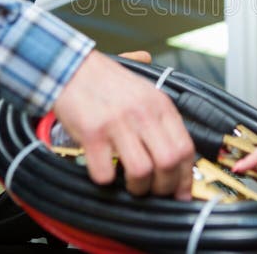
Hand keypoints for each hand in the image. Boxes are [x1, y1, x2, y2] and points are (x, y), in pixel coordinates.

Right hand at [53, 49, 193, 199]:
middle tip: (154, 191)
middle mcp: (143, 113)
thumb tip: (175, 136)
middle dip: (164, 187)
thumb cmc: (105, 79)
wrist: (71, 66)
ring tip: (130, 184)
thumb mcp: (143, 85)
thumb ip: (160, 109)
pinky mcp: (93, 133)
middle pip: (168, 163)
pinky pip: (105, 172)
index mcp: (160, 105)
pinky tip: (104, 170)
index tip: (181, 191)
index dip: (185, 176)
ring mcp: (118, 123)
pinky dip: (106, 179)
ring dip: (137, 187)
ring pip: (141, 172)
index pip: (185, 148)